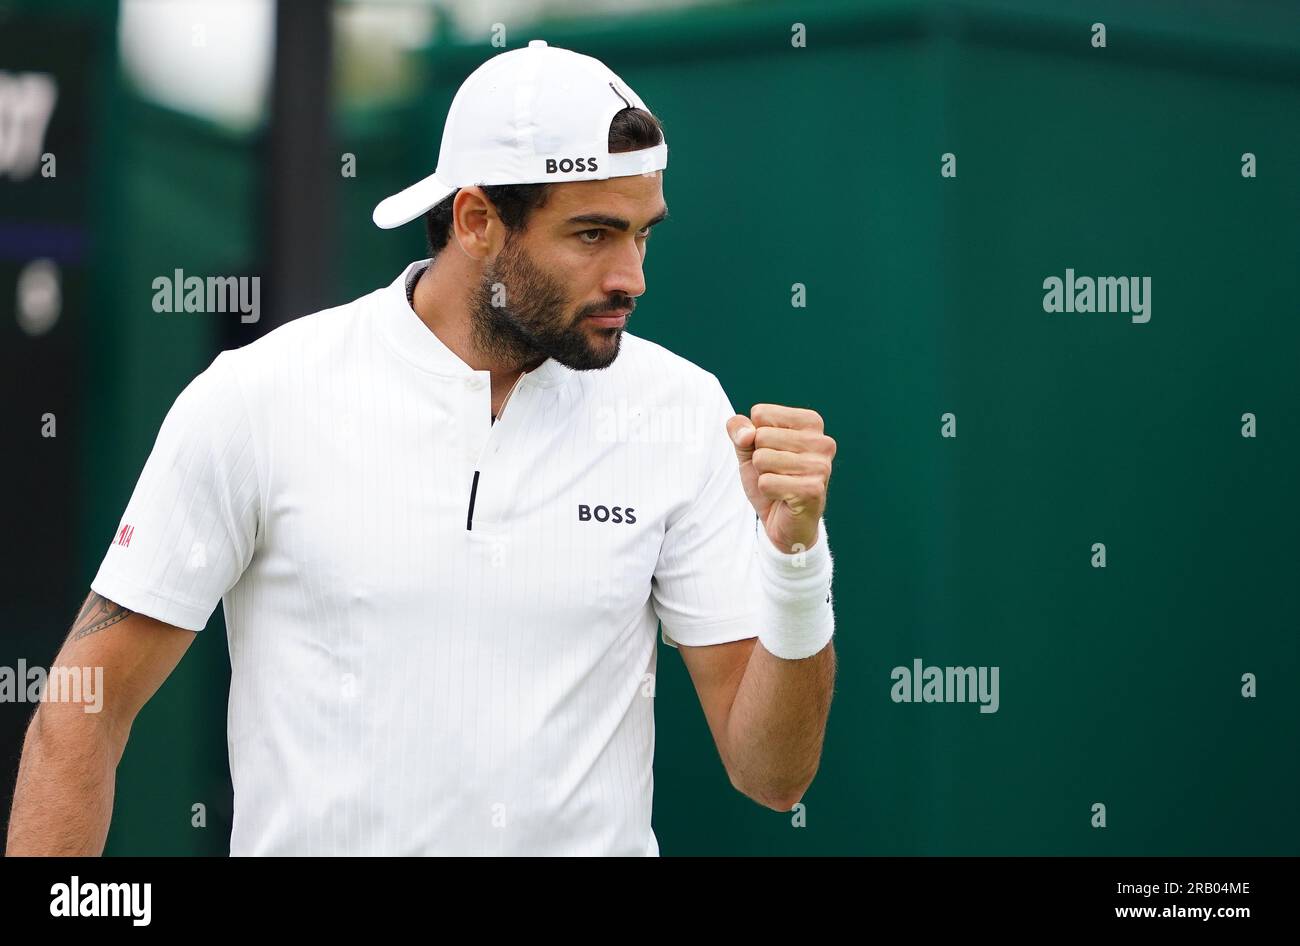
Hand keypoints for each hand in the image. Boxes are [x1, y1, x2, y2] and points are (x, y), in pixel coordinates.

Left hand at [727, 404, 835, 554]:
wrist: (785, 523)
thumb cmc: (771, 479)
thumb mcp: (748, 450)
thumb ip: (739, 431)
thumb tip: (746, 434)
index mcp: (811, 422)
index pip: (761, 413)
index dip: (755, 436)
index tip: (772, 452)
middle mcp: (822, 441)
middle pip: (761, 435)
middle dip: (758, 458)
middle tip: (776, 473)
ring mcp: (820, 466)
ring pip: (762, 458)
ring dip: (762, 475)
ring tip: (780, 484)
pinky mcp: (813, 489)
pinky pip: (767, 482)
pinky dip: (767, 491)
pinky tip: (783, 497)